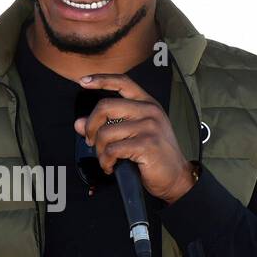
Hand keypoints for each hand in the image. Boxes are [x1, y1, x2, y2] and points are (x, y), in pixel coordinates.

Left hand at [72, 73, 194, 203]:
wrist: (176, 177)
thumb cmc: (155, 155)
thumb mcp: (132, 135)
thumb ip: (108, 125)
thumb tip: (79, 123)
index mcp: (147, 103)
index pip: (123, 82)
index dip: (100, 80)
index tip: (83, 81)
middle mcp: (149, 111)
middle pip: (105, 106)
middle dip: (90, 126)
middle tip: (90, 141)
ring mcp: (149, 127)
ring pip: (106, 132)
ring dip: (99, 150)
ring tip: (105, 159)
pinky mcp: (147, 144)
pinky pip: (112, 150)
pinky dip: (106, 161)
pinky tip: (111, 166)